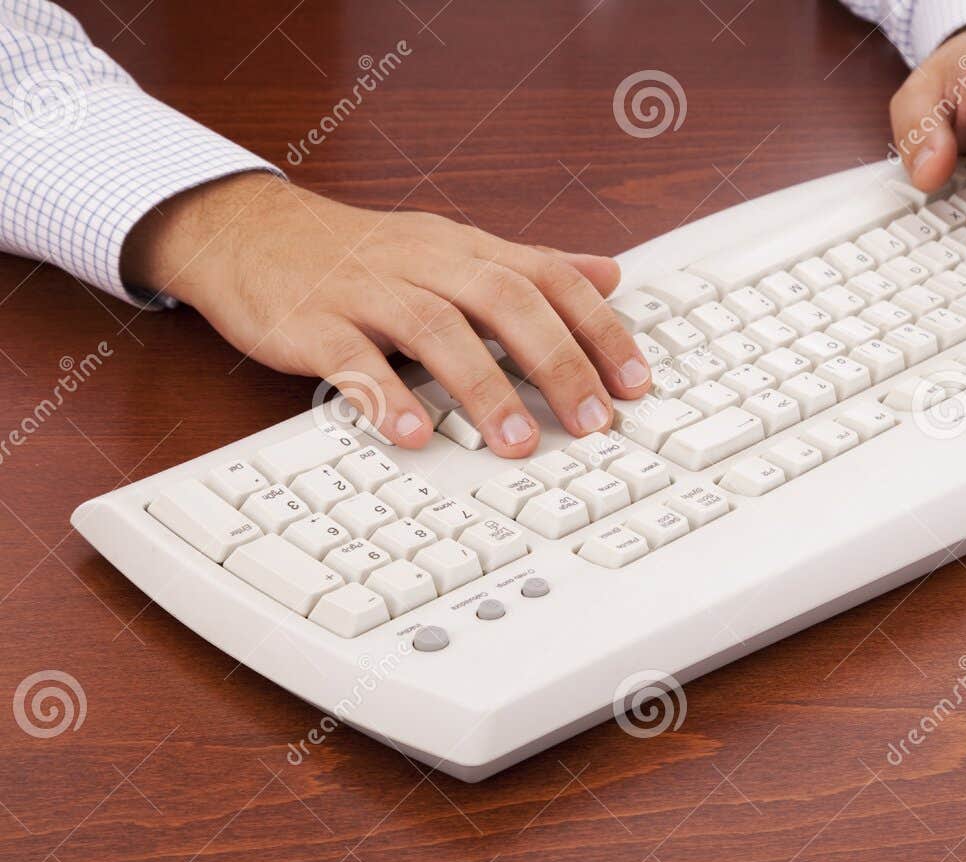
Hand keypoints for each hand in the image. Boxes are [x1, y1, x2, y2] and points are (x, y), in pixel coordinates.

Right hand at [122, 172, 649, 456]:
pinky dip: (384, 397)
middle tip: (591, 423)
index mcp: (465, 249)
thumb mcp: (455, 248)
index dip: (598, 328)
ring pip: (435, 330)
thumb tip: (610, 273)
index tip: (635, 384)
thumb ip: (532, 264)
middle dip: (556, 363)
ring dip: (482, 389)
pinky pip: (352, 360)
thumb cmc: (365, 253)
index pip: (549, 278)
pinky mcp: (312, 323)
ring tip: (515, 444)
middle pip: (504, 301)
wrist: (249, 232)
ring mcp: (366, 291)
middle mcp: (424, 264)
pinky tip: (411, 435)